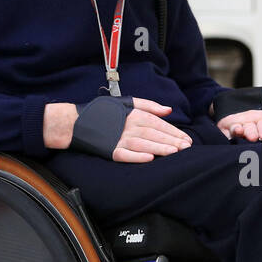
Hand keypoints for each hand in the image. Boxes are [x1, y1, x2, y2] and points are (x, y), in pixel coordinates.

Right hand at [44, 98, 192, 161]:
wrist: (75, 122)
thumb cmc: (102, 112)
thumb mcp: (126, 102)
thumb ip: (149, 106)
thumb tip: (168, 110)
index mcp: (133, 115)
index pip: (158, 124)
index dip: (173, 131)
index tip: (186, 139)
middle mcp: (128, 126)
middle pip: (154, 134)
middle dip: (171, 141)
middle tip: (186, 148)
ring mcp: (118, 139)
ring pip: (143, 144)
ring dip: (160, 149)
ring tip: (174, 153)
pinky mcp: (109, 150)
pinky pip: (125, 155)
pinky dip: (137, 157)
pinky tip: (150, 159)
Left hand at [216, 88, 261, 140]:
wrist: (229, 99)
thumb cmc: (249, 99)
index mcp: (261, 121)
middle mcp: (250, 128)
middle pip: (252, 133)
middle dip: (252, 134)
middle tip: (253, 137)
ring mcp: (237, 130)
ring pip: (238, 134)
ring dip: (239, 134)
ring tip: (239, 130)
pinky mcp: (225, 130)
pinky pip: (226, 134)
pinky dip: (227, 135)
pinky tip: (227, 133)